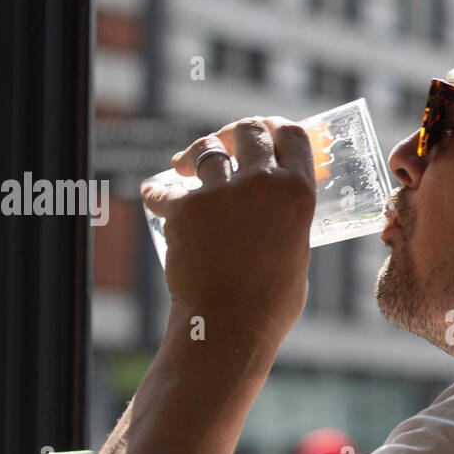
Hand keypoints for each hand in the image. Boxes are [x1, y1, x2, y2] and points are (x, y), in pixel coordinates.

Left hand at [143, 116, 315, 348]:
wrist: (230, 327)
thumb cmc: (270, 303)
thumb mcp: (296, 253)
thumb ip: (286, 222)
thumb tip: (271, 214)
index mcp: (298, 194)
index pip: (293, 135)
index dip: (278, 126)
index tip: (266, 129)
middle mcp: (263, 183)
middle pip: (248, 130)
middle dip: (233, 131)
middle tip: (223, 142)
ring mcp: (222, 193)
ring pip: (206, 148)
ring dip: (195, 153)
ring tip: (184, 165)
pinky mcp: (185, 208)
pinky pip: (167, 189)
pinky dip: (160, 194)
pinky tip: (156, 198)